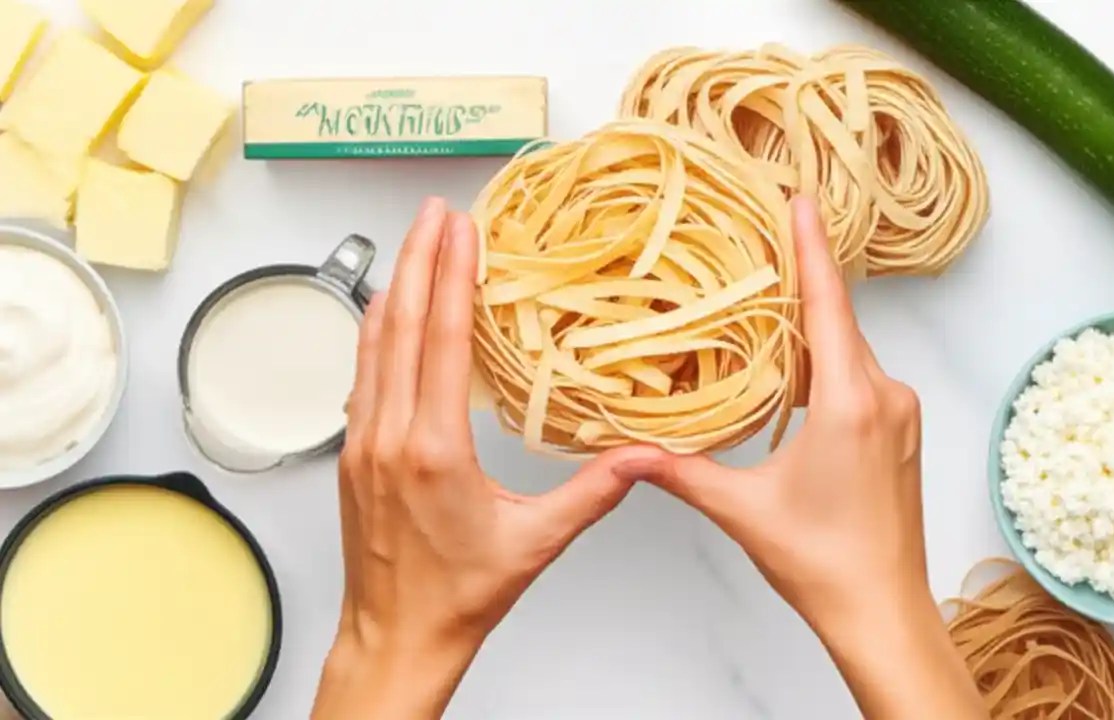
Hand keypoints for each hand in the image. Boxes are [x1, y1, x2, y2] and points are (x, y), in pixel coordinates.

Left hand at [312, 198, 663, 719]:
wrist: (395, 638)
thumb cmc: (458, 597)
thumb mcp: (535, 542)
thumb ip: (592, 494)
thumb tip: (641, 458)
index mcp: (433, 449)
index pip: (439, 338)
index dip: (449, 275)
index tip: (457, 229)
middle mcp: (388, 436)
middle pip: (398, 324)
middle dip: (416, 258)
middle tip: (432, 211)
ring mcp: (363, 443)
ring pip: (372, 345)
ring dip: (392, 287)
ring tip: (410, 243)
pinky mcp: (354, 454)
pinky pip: (363, 374)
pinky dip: (377, 331)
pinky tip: (386, 314)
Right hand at [637, 197, 984, 717]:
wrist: (885, 612)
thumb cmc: (822, 564)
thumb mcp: (742, 510)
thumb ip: (682, 471)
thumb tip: (624, 453)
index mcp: (849, 403)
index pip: (828, 304)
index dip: (811, 247)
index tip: (800, 199)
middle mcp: (884, 397)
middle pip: (840, 322)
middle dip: (805, 281)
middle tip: (769, 238)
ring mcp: (901, 416)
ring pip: (851, 353)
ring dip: (816, 329)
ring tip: (772, 304)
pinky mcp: (903, 435)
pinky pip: (864, 378)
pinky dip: (832, 363)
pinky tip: (800, 373)